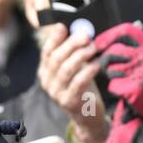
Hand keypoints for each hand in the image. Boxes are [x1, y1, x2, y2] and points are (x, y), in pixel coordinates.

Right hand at [37, 23, 107, 142]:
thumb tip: (77, 30)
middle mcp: (47, 83)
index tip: (64, 26)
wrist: (88, 116)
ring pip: (66, 69)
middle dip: (72, 44)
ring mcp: (56, 93)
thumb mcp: (75, 68)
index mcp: (45, 72)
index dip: (54, 38)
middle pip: (56, 58)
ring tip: (93, 48)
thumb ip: (72, 52)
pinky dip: (88, 70)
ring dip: (81, 55)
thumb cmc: (83, 88)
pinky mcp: (69, 102)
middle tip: (86, 36)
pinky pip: (78, 82)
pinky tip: (96, 64)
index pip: (46, 52)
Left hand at [96, 23, 142, 134]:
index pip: (126, 31)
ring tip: (122, 79)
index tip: (99, 42)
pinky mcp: (134, 89)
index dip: (109, 35)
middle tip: (106, 65)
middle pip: (114, 51)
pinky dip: (116, 88)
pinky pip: (113, 84)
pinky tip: (125, 91)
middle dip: (106, 58)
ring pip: (111, 68)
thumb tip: (106, 40)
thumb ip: (134, 46)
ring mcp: (141, 73)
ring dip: (111, 74)